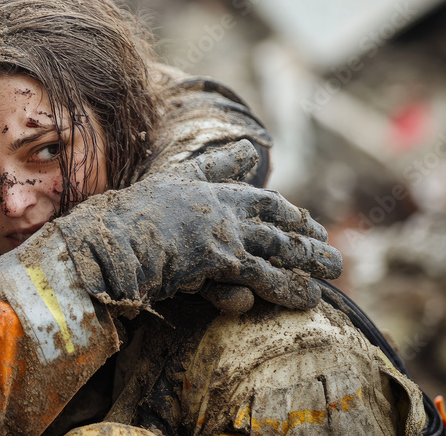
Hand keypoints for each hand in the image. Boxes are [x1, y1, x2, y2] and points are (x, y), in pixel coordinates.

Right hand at [55, 140, 340, 313]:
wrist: (111, 236)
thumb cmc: (134, 214)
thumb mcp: (177, 180)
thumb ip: (214, 165)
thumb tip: (248, 146)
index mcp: (215, 192)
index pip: (264, 201)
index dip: (290, 214)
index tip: (308, 224)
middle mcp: (226, 211)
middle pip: (281, 225)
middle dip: (309, 240)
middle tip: (334, 256)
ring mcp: (225, 234)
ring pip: (281, 249)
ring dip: (310, 262)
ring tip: (334, 274)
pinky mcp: (219, 260)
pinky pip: (263, 276)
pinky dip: (287, 287)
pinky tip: (307, 298)